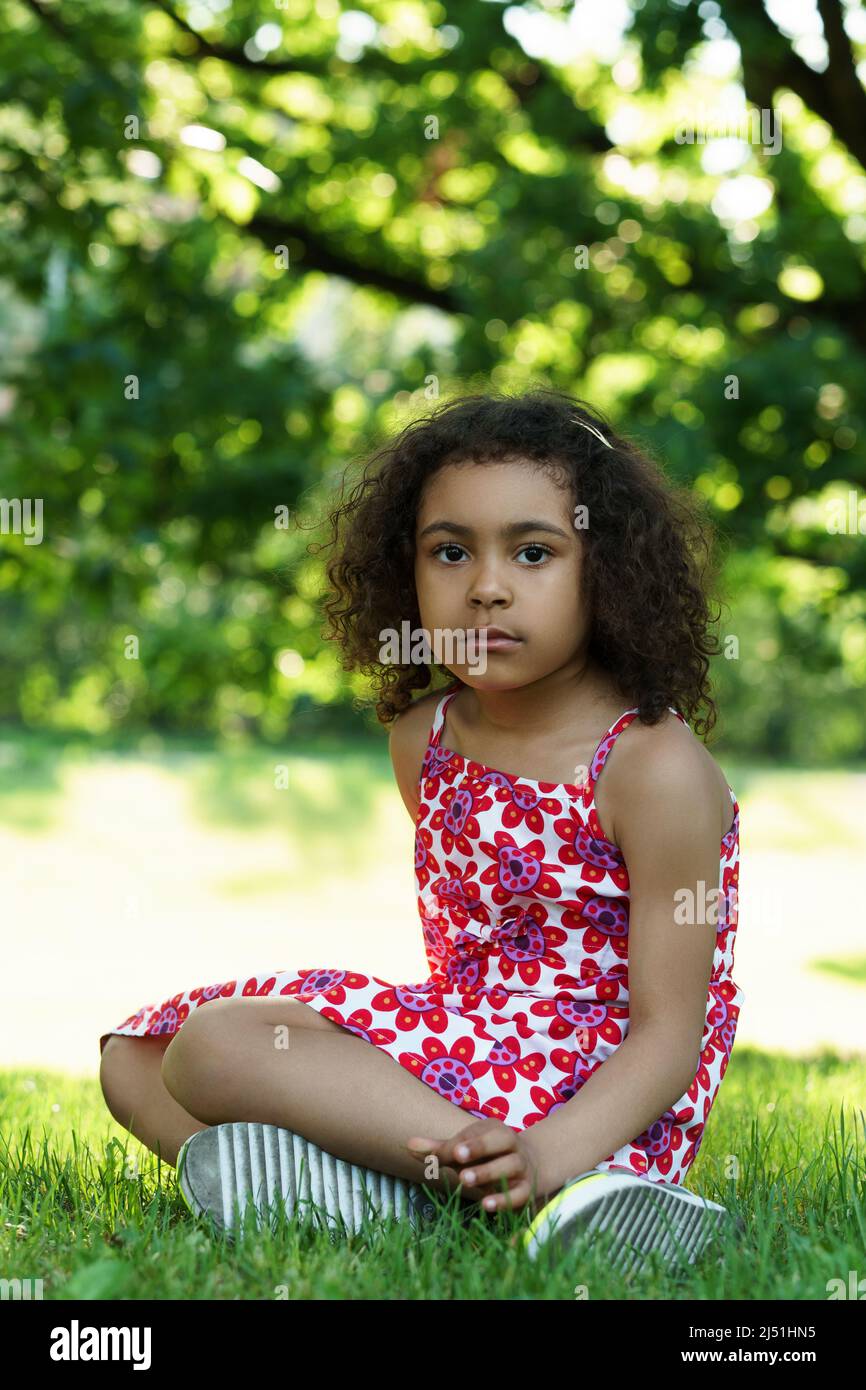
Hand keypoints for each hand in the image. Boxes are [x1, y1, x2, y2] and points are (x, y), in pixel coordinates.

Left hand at [406, 1119, 548, 1214]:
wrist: (530, 1167)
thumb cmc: (487, 1157)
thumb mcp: (465, 1150)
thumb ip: (438, 1149)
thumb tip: (407, 1145)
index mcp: (496, 1130)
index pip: (481, 1133)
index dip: (467, 1142)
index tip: (451, 1151)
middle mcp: (512, 1145)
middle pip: (501, 1143)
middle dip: (480, 1149)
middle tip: (458, 1159)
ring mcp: (522, 1167)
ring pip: (510, 1167)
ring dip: (489, 1173)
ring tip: (465, 1179)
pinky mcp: (526, 1191)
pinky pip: (518, 1195)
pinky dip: (504, 1200)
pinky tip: (486, 1205)